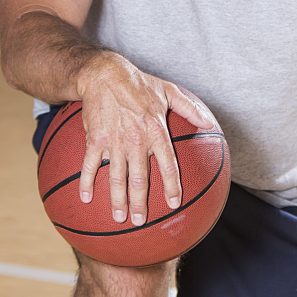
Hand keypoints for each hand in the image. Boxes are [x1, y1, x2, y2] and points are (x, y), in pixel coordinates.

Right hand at [75, 52, 216, 225]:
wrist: (104, 74)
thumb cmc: (139, 83)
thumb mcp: (169, 91)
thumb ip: (191, 109)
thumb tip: (210, 123)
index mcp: (156, 131)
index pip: (168, 165)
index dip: (171, 186)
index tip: (173, 204)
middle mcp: (136, 141)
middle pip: (140, 179)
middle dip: (140, 203)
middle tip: (140, 222)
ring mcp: (114, 142)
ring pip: (116, 177)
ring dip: (117, 200)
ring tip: (119, 218)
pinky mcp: (95, 139)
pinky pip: (89, 165)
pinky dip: (86, 183)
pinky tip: (86, 198)